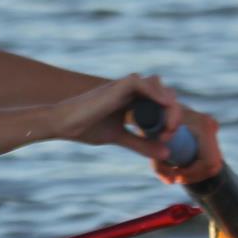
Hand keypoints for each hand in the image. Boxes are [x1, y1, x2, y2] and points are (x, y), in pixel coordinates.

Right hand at [51, 72, 180, 158]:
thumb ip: (142, 144)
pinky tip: (161, 109)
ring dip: (168, 106)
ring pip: (159, 86)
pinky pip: (143, 83)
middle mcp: (132, 89)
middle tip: (169, 135)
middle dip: (173, 114)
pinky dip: (155, 94)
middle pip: (165, 93)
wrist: (64, 124)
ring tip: (167, 127)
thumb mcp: (120, 137)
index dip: (171, 119)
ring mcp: (126, 85)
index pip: (163, 103)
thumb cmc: (87, 128)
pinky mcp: (118, 85)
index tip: (167, 140)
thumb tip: (166, 154)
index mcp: (134, 99)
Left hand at [151, 108, 223, 185]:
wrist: (146, 101)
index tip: (173, 174)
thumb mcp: (148, 145)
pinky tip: (178, 164)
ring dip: (193, 172)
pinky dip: (195, 165)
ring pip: (212, 163)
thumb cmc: (146, 121)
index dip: (191, 173)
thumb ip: (158, 165)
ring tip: (172, 170)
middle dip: (193, 175)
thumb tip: (170, 182)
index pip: (208, 163)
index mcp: (202, 125)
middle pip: (212, 166)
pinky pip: (208, 156)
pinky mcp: (208, 130)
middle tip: (172, 176)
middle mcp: (210, 124)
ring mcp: (210, 126)